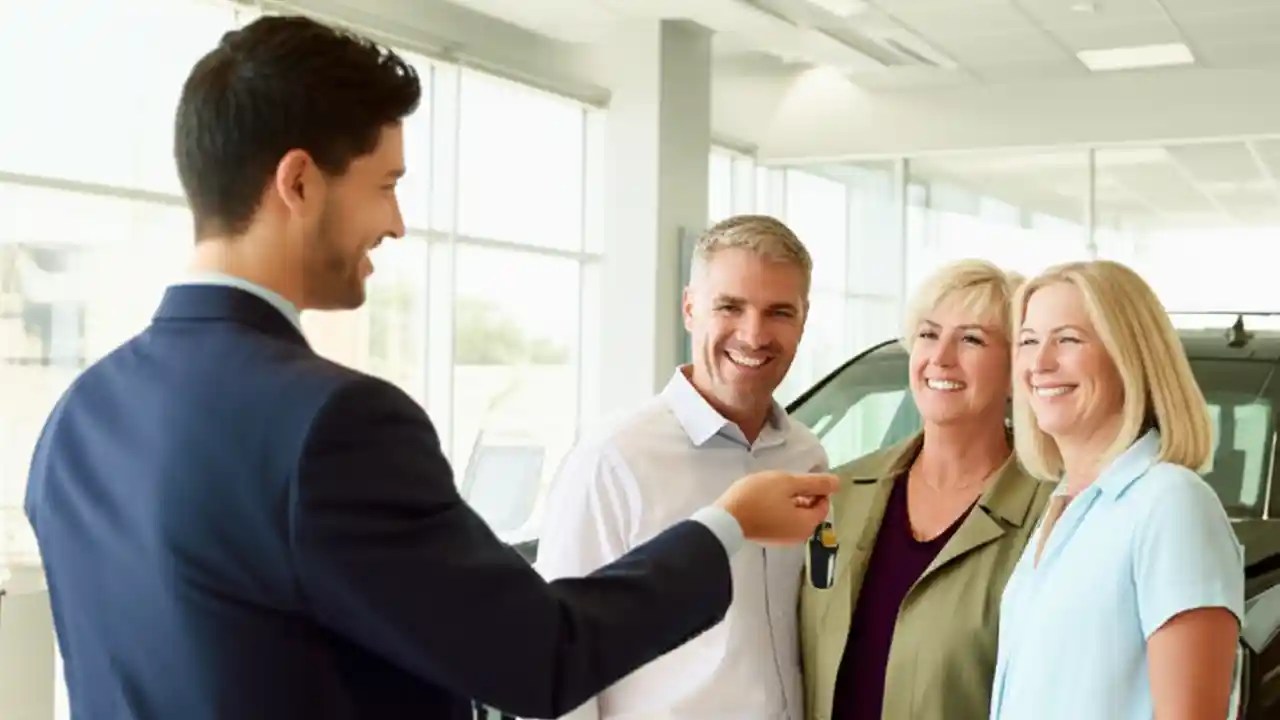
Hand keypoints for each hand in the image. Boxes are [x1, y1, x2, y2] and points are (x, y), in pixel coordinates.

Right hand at [714, 471, 839, 543]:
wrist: (725, 518)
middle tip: (784, 482)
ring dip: (790, 501)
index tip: (800, 478)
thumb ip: (814, 483)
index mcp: (807, 524)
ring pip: (796, 516)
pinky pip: (783, 522)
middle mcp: (798, 536)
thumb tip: (837, 482)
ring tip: (773, 489)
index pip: (824, 504)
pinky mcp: (769, 539)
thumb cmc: (757, 498)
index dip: (817, 488)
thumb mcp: (787, 483)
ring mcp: (783, 540)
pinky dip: (780, 510)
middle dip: (803, 495)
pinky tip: (765, 500)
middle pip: (810, 511)